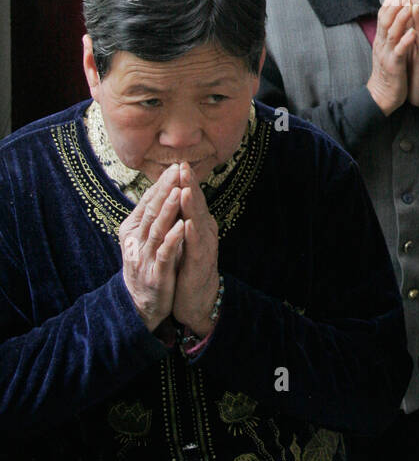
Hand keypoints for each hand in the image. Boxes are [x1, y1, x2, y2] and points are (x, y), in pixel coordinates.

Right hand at [118, 165, 184, 331]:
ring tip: (178, 191)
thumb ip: (150, 217)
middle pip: (151, 211)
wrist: (140, 305)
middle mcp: (135, 242)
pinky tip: (182, 226)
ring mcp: (145, 258)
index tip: (175, 166)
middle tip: (177, 170)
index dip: (161, 185)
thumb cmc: (146, 266)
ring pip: (156, 229)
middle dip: (165, 190)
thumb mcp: (143, 240)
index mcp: (132, 231)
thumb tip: (161, 189)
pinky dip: (173, 238)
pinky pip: (165, 253)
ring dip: (168, 210)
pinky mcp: (156, 274)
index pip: (146, 203)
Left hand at [171, 163, 219, 337]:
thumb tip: (172, 193)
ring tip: (184, 190)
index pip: (191, 198)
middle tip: (183, 166)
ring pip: (198, 222)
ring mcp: (204, 247)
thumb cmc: (188, 265)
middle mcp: (204, 231)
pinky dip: (192, 234)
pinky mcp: (200, 264)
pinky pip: (196, 247)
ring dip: (192, 206)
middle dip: (190, 185)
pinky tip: (188, 224)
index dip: (185, 181)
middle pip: (197, 204)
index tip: (177, 162)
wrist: (197, 298)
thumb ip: (181, 216)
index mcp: (198, 223)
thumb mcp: (184, 237)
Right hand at [367, 0, 415, 114]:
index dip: (390, 2)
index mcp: (381, 40)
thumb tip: (389, 18)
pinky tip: (413, 33)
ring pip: (392, 33)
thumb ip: (387, 34)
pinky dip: (406, 42)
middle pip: (386, 20)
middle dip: (395, 5)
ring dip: (401, 19)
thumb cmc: (387, 72)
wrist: (381, 96)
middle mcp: (381, 44)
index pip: (383, 16)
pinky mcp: (394, 66)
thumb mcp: (386, 50)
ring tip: (408, 6)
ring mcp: (387, 55)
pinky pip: (399, 52)